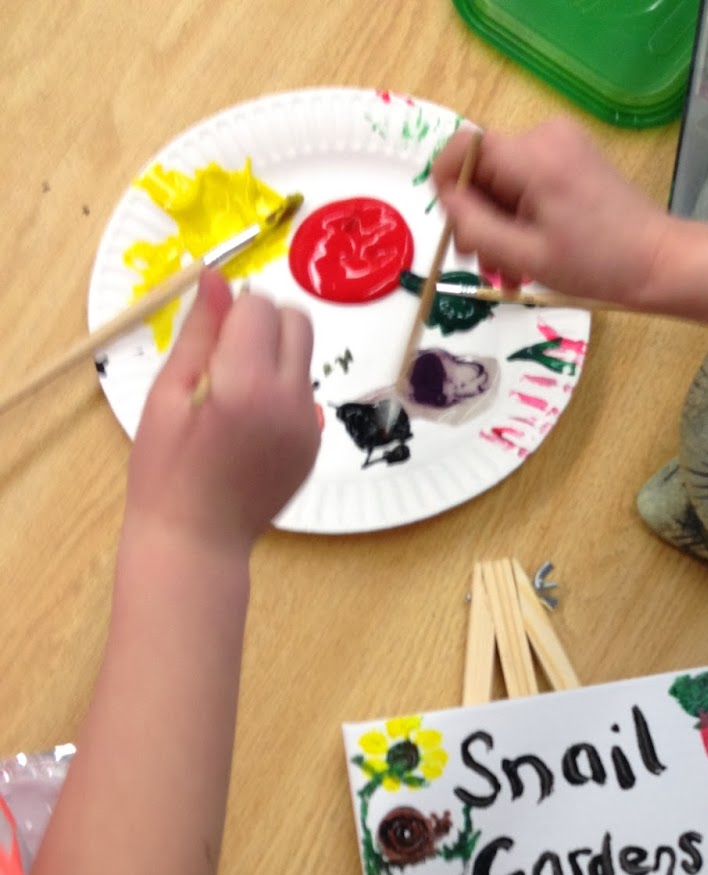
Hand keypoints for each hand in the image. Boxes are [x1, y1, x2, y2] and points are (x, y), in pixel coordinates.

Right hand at [124, 271, 319, 552]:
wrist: (198, 542)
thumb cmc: (165, 471)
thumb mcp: (167, 393)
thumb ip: (199, 332)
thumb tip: (215, 275)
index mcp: (248, 385)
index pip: (259, 305)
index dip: (230, 313)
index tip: (208, 343)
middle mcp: (291, 402)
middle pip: (297, 321)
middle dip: (263, 325)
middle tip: (224, 360)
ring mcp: (310, 426)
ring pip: (303, 357)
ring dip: (273, 358)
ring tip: (234, 397)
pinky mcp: (316, 445)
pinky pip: (305, 394)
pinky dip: (281, 392)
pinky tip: (249, 425)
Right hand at [433, 118, 670, 307]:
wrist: (658, 261)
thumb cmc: (598, 265)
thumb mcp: (527, 256)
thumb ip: (477, 227)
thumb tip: (446, 202)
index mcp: (533, 155)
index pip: (463, 147)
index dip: (447, 184)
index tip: (456, 227)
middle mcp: (545, 134)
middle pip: (484, 167)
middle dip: (478, 217)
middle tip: (484, 265)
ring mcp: (561, 142)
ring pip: (504, 178)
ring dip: (499, 224)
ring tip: (510, 271)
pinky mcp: (572, 155)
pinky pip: (527, 179)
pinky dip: (521, 214)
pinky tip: (529, 251)